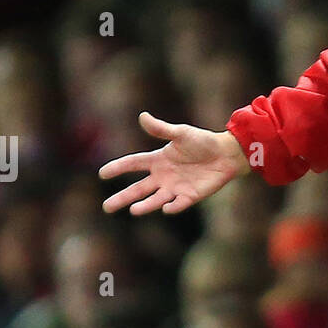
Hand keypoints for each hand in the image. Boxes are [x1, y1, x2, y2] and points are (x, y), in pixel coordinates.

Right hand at [98, 112, 249, 215]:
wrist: (225, 154)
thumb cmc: (202, 141)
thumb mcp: (181, 133)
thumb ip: (161, 129)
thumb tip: (142, 116)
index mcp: (157, 159)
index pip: (133, 164)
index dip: (118, 168)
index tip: (102, 174)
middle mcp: (162, 176)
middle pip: (138, 189)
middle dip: (123, 198)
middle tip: (106, 207)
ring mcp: (175, 187)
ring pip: (155, 199)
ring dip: (145, 206)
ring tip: (133, 211)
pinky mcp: (190, 196)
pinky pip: (179, 203)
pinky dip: (173, 206)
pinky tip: (166, 208)